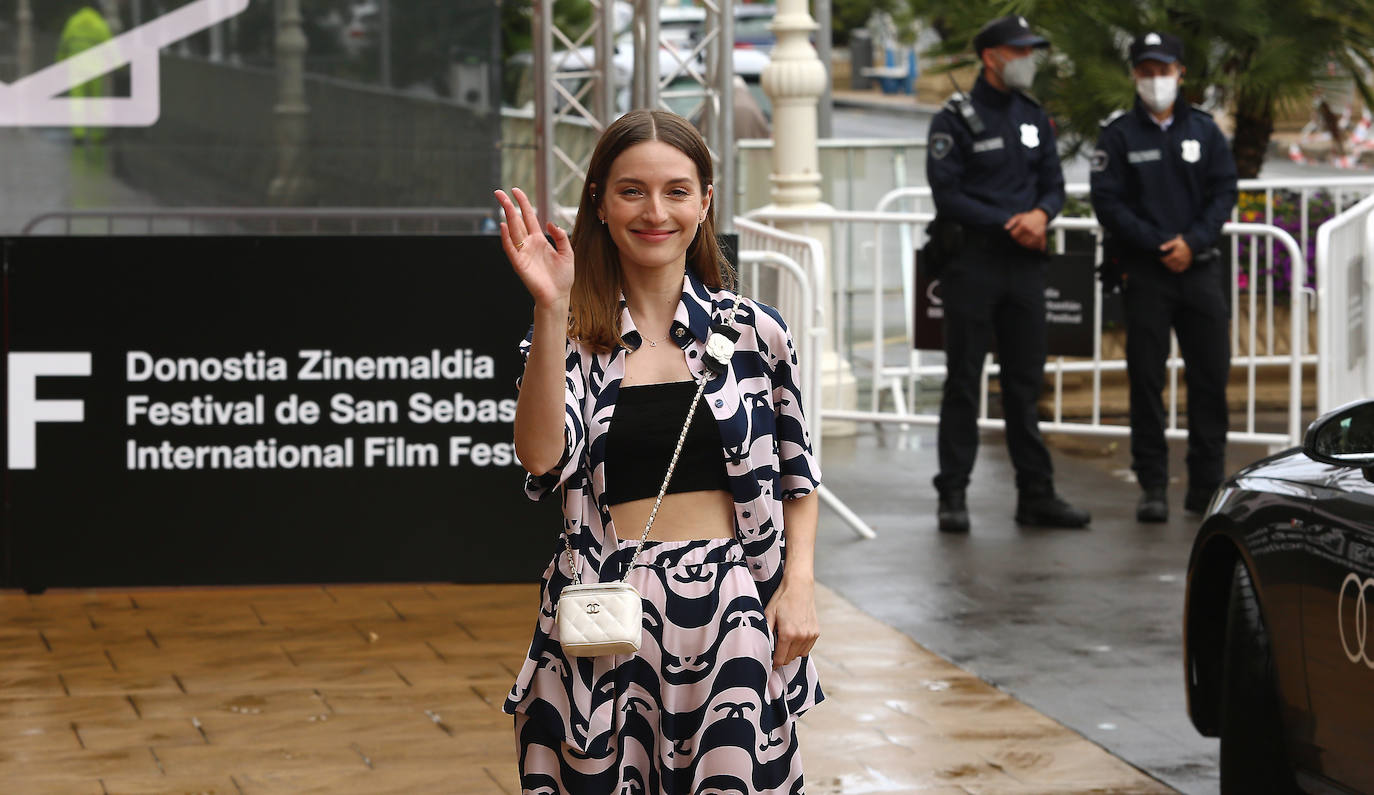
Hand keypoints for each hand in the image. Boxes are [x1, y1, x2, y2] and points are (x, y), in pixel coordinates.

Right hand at [494, 187, 573, 307]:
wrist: (558, 296)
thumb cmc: (562, 277)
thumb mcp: (567, 252)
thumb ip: (560, 236)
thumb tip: (550, 223)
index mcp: (539, 240)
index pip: (528, 217)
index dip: (523, 203)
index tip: (515, 190)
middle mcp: (529, 244)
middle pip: (516, 220)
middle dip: (508, 206)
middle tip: (499, 192)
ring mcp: (523, 253)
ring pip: (513, 231)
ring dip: (507, 216)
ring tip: (503, 202)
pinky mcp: (520, 264)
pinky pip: (511, 249)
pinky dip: (506, 238)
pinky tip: (504, 226)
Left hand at [763, 578, 818, 668]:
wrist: (799, 586)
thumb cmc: (782, 599)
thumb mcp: (768, 614)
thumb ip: (766, 633)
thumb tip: (762, 648)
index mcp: (788, 634)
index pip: (780, 659)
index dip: (773, 663)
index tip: (769, 662)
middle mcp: (801, 637)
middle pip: (789, 659)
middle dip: (781, 657)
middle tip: (775, 648)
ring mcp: (810, 635)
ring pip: (798, 655)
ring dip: (790, 653)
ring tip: (784, 640)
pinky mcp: (816, 632)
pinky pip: (807, 649)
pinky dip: (800, 647)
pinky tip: (794, 637)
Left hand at [1005, 209, 1048, 251]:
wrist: (1040, 216)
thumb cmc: (1027, 217)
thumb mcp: (1018, 217)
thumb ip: (1011, 222)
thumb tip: (1005, 228)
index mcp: (1023, 225)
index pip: (1014, 235)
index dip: (1013, 235)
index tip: (1014, 233)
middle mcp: (1030, 230)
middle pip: (1020, 241)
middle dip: (1017, 240)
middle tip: (1018, 237)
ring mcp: (1036, 235)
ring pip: (1026, 244)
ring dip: (1023, 244)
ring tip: (1023, 240)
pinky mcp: (1041, 238)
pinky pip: (1033, 246)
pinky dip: (1030, 246)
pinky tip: (1028, 243)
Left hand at [1159, 235, 1191, 271]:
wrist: (1192, 245)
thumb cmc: (1182, 243)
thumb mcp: (1174, 242)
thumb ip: (1167, 245)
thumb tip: (1160, 248)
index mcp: (1176, 255)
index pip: (1165, 260)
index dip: (1162, 259)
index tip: (1161, 258)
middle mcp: (1180, 260)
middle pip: (1169, 264)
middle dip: (1165, 263)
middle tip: (1164, 260)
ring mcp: (1183, 263)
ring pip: (1173, 268)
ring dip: (1169, 266)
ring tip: (1168, 263)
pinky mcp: (1186, 265)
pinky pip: (1179, 270)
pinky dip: (1175, 269)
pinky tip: (1173, 267)